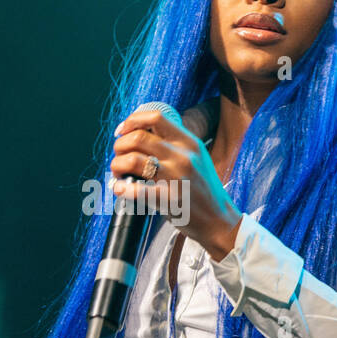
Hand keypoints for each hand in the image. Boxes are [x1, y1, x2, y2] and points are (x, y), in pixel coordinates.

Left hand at [110, 109, 242, 262]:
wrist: (219, 220)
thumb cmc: (203, 190)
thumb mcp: (196, 157)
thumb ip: (174, 143)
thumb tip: (141, 132)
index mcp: (189, 142)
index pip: (156, 117)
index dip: (133, 121)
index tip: (122, 131)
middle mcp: (183, 156)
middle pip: (138, 137)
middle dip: (120, 145)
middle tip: (118, 156)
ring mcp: (176, 177)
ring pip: (133, 160)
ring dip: (117, 164)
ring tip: (118, 173)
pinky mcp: (168, 199)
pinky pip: (136, 189)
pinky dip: (121, 187)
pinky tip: (119, 188)